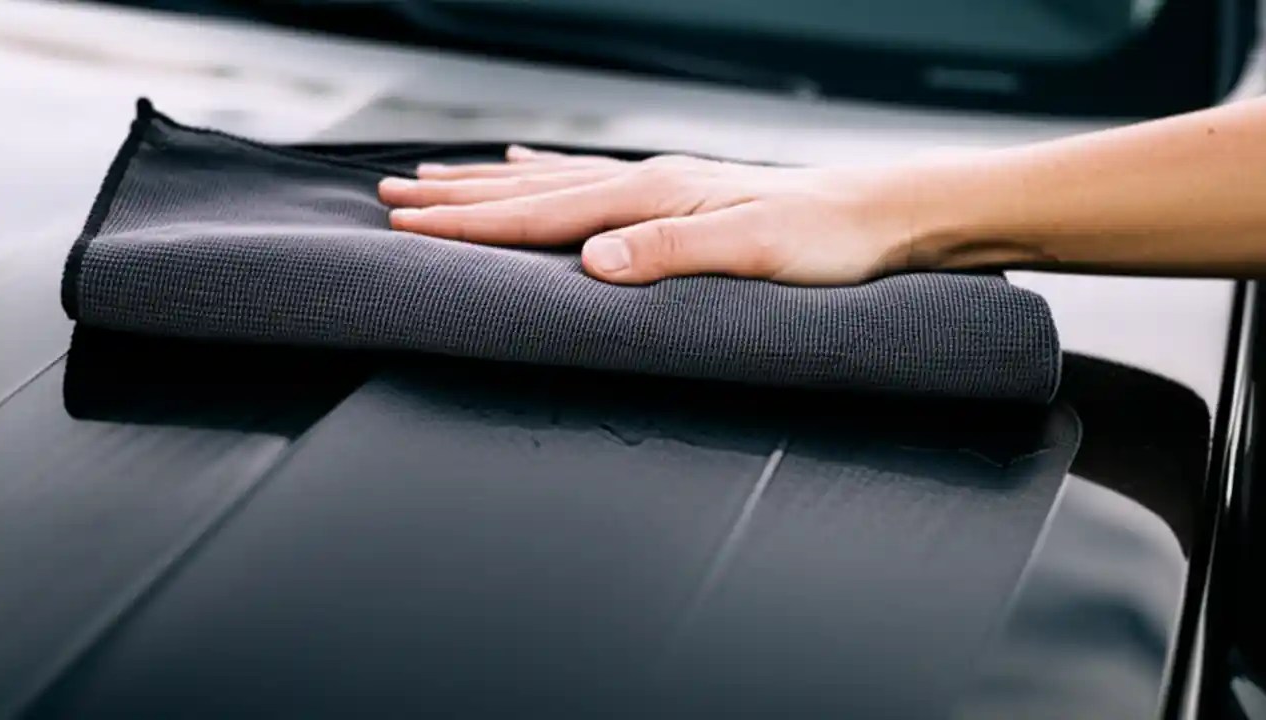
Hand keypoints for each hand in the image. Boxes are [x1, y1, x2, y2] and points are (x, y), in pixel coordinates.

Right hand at [377, 146, 927, 284]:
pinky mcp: (674, 193)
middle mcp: (645, 182)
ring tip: (432, 177)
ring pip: (549, 180)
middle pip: (529, 189)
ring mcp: (657, 183)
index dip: (469, 224)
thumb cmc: (823, 241)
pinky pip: (587, 178)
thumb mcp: (751, 252)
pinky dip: (545, 172)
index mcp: (651, 197)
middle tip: (389, 196)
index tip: (407, 225)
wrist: (876, 217)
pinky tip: (527, 162)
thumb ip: (670, 253)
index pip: (540, 214)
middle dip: (455, 198)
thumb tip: (590, 261)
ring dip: (487, 182)